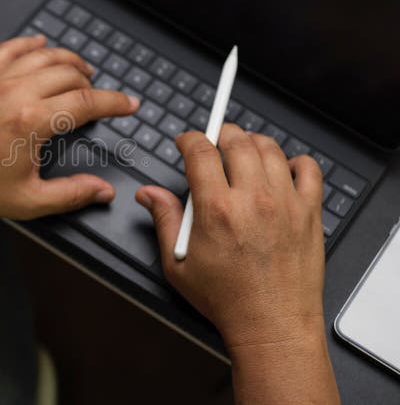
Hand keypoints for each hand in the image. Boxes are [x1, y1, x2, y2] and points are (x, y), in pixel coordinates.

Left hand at [0, 35, 138, 219]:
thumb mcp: (27, 200)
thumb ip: (70, 194)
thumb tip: (102, 191)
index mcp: (33, 121)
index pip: (88, 101)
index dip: (115, 102)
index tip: (128, 104)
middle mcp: (18, 91)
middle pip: (70, 74)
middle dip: (93, 84)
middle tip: (99, 97)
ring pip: (45, 55)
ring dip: (69, 60)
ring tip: (81, 70)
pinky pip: (12, 46)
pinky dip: (31, 43)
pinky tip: (41, 44)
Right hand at [135, 124, 325, 347]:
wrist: (271, 325)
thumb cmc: (226, 299)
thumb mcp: (178, 263)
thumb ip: (164, 220)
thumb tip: (149, 194)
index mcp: (216, 208)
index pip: (200, 150)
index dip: (189, 138)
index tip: (187, 141)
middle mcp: (252, 199)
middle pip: (237, 140)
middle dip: (220, 132)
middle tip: (214, 141)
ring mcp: (285, 203)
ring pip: (270, 148)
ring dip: (253, 143)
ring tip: (244, 152)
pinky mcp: (309, 213)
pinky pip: (309, 169)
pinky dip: (295, 161)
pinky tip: (282, 170)